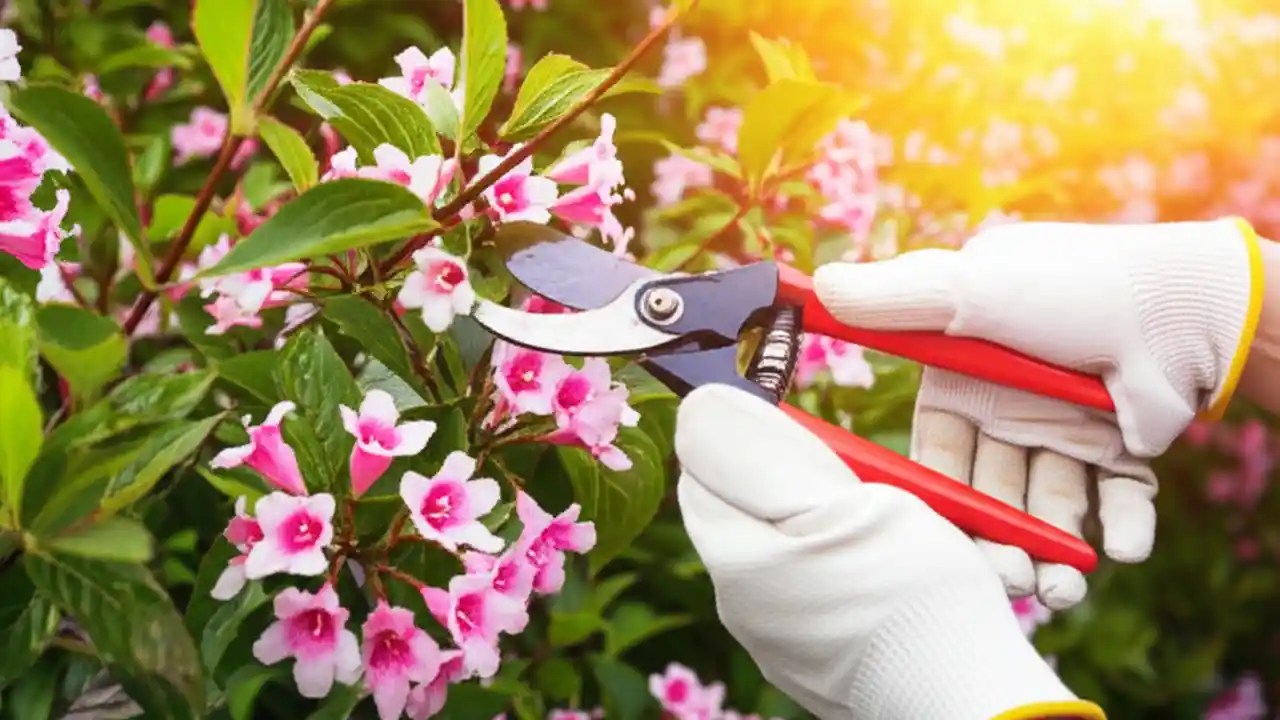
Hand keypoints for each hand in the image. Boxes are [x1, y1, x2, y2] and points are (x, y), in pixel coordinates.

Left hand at [675, 384, 1102, 719]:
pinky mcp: (810, 665)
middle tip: (861, 488)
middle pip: (749, 507)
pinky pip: (814, 594)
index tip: (816, 445)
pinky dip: (846, 573)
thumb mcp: (841, 498)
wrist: (968, 697)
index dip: (757, 437)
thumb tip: (699, 406)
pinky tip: (890, 579)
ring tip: (889, 533)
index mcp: (730, 558)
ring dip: (829, 526)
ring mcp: (774, 641)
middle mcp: (737, 605)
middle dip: (799, 483)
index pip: (706, 464)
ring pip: (788, 549)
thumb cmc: (911, 590)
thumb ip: (760, 453)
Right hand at [813, 218, 1262, 607]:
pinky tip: (1120, 552)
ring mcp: (1068, 428)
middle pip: (989, 490)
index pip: (937, 450)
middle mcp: (1010, 406)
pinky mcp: (1123, 448)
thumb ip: (895, 300)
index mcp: (964, 373)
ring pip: (1048, 505)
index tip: (928, 541)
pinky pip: (1115, 500)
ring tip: (1060, 589)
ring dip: (1052, 550)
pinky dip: (1119, 528)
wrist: (1182, 300)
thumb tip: (815, 289)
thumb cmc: (1068, 288)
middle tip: (1005, 578)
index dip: (934, 497)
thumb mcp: (970, 288)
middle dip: (995, 539)